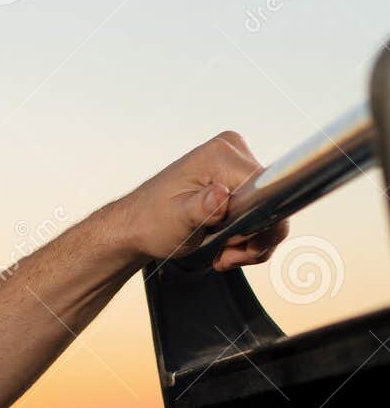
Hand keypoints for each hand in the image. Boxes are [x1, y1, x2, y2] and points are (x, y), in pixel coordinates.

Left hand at [113, 130, 289, 270]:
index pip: (267, 189)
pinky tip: (226, 246)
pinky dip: (246, 236)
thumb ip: (203, 209)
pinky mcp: (235, 181)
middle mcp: (233, 151)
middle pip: (270, 201)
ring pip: (267, 210)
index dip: (260, 225)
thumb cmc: (152, 222)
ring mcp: (236, 165)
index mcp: (222, 155)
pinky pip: (257, 211)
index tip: (234, 246)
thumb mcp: (177, 220)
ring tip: (223, 254)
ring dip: (250, 242)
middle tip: (226, 256)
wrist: (138, 226)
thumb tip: (221, 197)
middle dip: (254, 238)